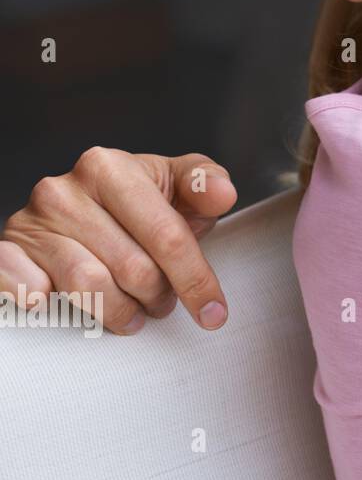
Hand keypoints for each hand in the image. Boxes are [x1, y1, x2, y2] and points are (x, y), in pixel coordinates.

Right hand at [0, 149, 236, 333]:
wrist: (87, 208)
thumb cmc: (142, 201)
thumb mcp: (179, 185)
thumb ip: (205, 184)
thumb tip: (223, 193)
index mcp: (109, 167)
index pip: (166, 235)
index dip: (195, 279)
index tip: (214, 312)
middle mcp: (64, 189)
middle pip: (132, 268)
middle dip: (158, 295)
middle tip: (163, 302)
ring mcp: (32, 221)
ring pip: (88, 287)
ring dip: (120, 310)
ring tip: (134, 310)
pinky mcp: (8, 250)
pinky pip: (23, 285)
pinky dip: (42, 298)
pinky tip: (59, 301)